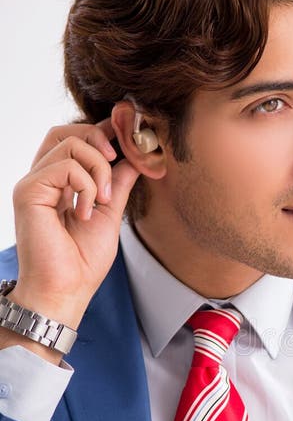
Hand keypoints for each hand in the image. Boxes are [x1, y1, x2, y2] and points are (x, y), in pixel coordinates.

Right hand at [7, 120, 138, 350]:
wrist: (67, 289)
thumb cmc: (83, 261)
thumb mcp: (110, 214)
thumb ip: (118, 184)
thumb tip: (135, 159)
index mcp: (59, 184)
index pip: (73, 141)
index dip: (99, 130)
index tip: (125, 133)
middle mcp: (43, 180)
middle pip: (65, 132)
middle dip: (98, 138)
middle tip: (117, 160)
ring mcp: (34, 184)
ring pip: (69, 145)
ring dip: (98, 169)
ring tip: (104, 200)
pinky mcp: (29, 192)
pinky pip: (64, 167)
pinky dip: (86, 186)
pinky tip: (86, 212)